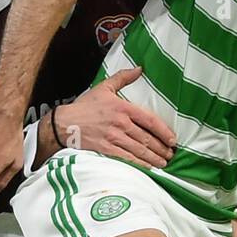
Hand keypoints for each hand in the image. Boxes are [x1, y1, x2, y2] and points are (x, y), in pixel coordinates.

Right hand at [57, 67, 175, 167]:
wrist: (64, 124)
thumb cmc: (84, 107)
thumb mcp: (104, 88)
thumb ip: (123, 78)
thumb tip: (139, 68)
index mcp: (123, 108)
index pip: (150, 121)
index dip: (164, 132)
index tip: (173, 140)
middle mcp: (121, 123)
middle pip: (147, 138)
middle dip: (161, 148)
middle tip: (171, 155)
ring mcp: (114, 138)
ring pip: (140, 150)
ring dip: (154, 158)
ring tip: (163, 163)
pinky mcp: (107, 150)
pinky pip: (128, 159)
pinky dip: (140, 164)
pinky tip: (149, 168)